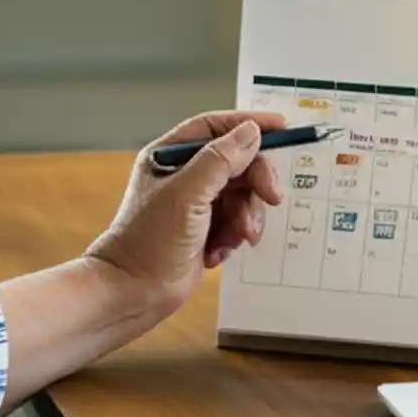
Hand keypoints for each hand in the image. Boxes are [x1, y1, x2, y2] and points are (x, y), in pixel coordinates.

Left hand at [85, 111, 285, 313]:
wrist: (135, 291)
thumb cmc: (150, 241)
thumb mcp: (188, 194)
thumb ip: (220, 160)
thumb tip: (251, 131)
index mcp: (171, 156)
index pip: (216, 127)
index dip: (249, 125)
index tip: (283, 128)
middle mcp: (184, 175)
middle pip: (237, 163)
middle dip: (257, 182)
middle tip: (273, 198)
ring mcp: (196, 204)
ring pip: (242, 195)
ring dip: (247, 216)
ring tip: (238, 236)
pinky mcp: (206, 230)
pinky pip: (238, 222)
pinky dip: (236, 235)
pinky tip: (220, 250)